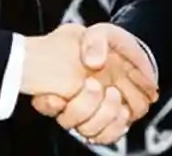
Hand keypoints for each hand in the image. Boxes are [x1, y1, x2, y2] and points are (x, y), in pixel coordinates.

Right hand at [31, 23, 158, 143]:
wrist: (128, 58)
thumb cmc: (109, 46)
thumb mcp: (101, 33)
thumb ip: (95, 40)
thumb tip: (93, 62)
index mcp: (60, 81)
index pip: (43, 101)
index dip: (48, 103)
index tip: (58, 95)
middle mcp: (71, 103)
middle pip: (67, 120)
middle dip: (83, 106)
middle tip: (95, 85)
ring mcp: (88, 115)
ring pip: (87, 131)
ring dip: (103, 115)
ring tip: (114, 94)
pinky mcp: (106, 124)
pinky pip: (106, 137)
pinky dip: (116, 126)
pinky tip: (123, 110)